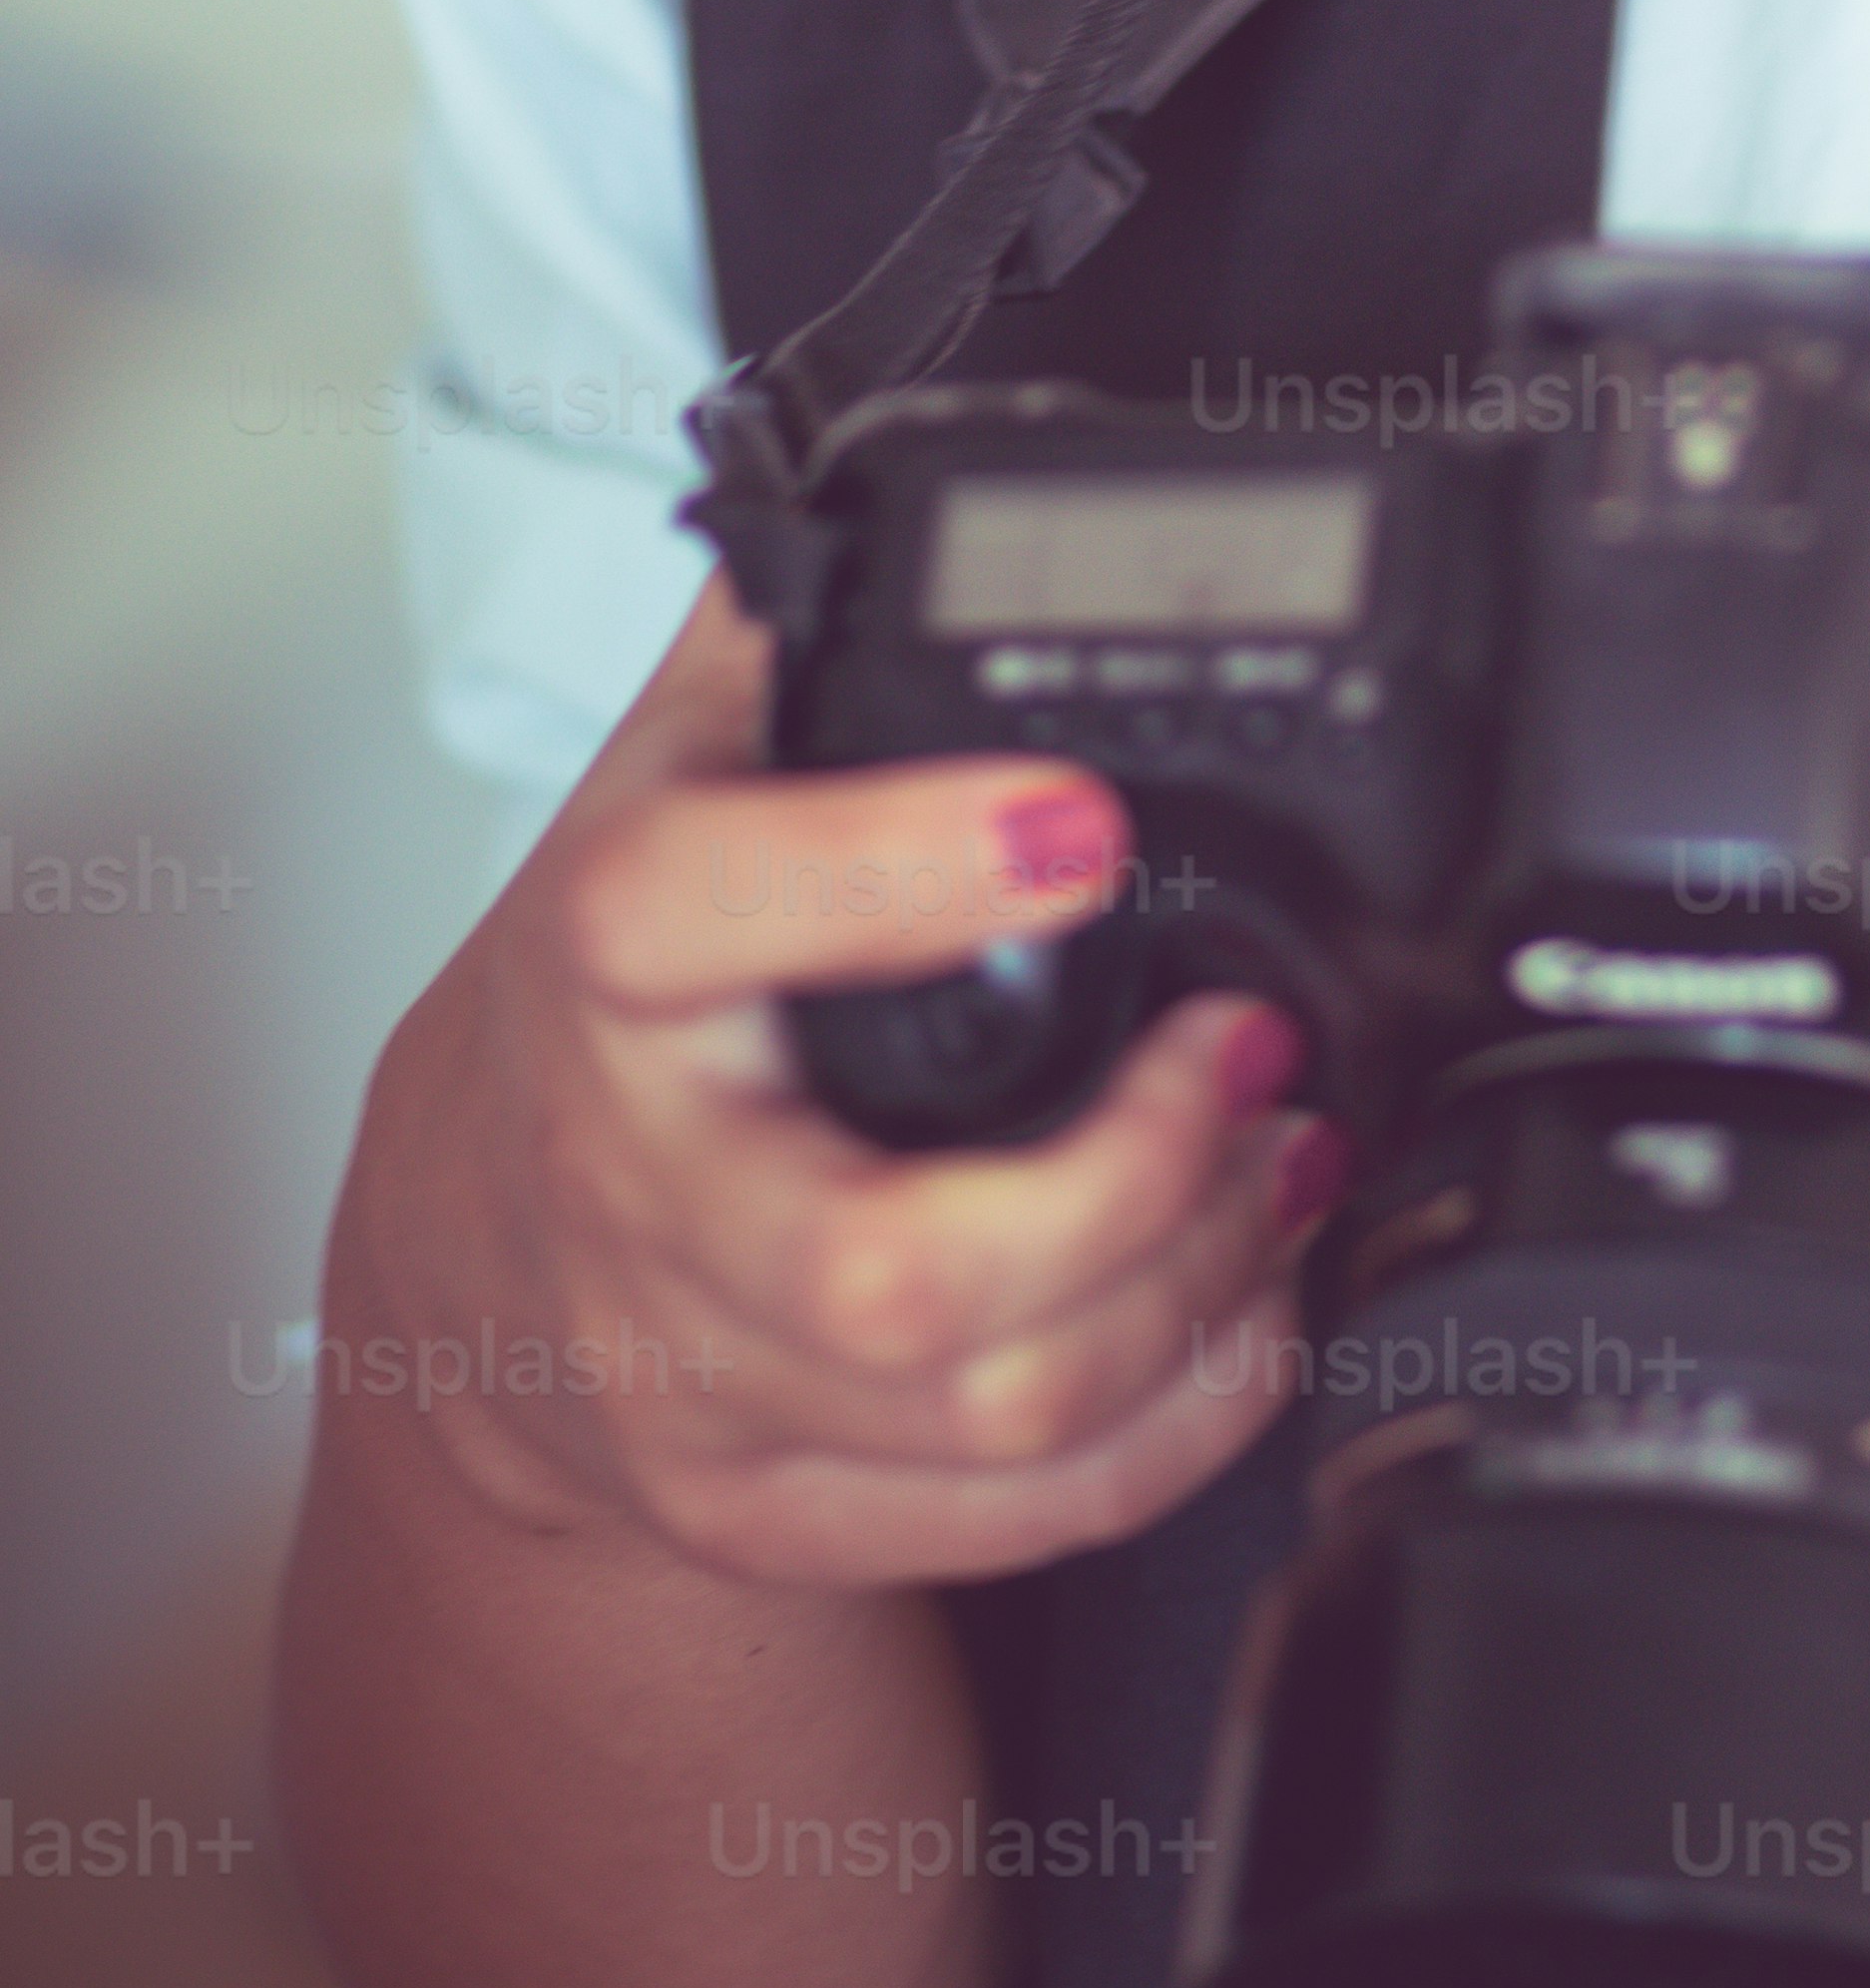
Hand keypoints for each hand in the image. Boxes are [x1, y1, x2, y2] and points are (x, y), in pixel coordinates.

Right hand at [328, 572, 1332, 1591]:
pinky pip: (1021, 1514)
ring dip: (1201, 1287)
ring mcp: (703, 1383)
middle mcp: (643, 1198)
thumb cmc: (617, 1000)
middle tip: (1251, 1056)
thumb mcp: (668, 777)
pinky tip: (1243, 1303)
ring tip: (1279, 1162)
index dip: (892, 874)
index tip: (1077, 824)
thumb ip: (789, 624)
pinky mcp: (776, 1509)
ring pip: (998, 1411)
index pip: (695, 920)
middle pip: (895, 1277)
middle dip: (1138, 1180)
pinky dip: (1183, 1413)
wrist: (471, 1258)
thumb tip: (919, 474)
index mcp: (612, 972)